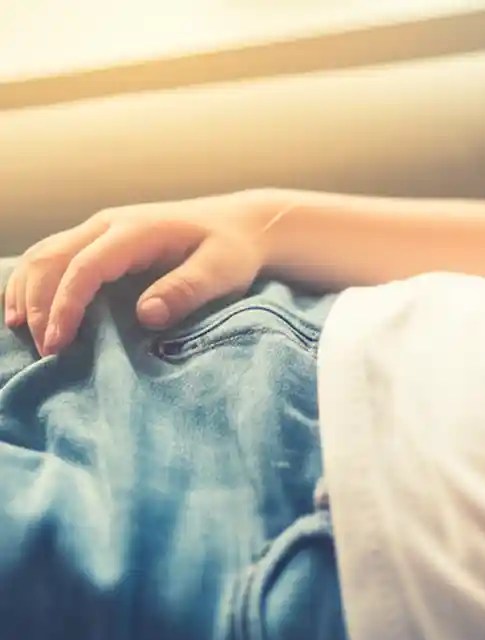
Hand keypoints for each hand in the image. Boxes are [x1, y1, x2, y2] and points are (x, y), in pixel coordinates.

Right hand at [5, 191, 277, 355]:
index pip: (85, 267)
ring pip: (44, 254)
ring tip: (24, 335)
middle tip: (43, 350)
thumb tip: (146, 315)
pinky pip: (52, 256)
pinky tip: (26, 312)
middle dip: (38, 305)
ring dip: (27, 293)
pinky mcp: (98, 240)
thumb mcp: (223, 270)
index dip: (65, 306)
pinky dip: (32, 283)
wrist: (241, 224)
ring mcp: (99, 229)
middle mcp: (108, 224)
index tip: (57, 344)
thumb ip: (186, 290)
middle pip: (52, 259)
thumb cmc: (233, 250)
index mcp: (137, 230)